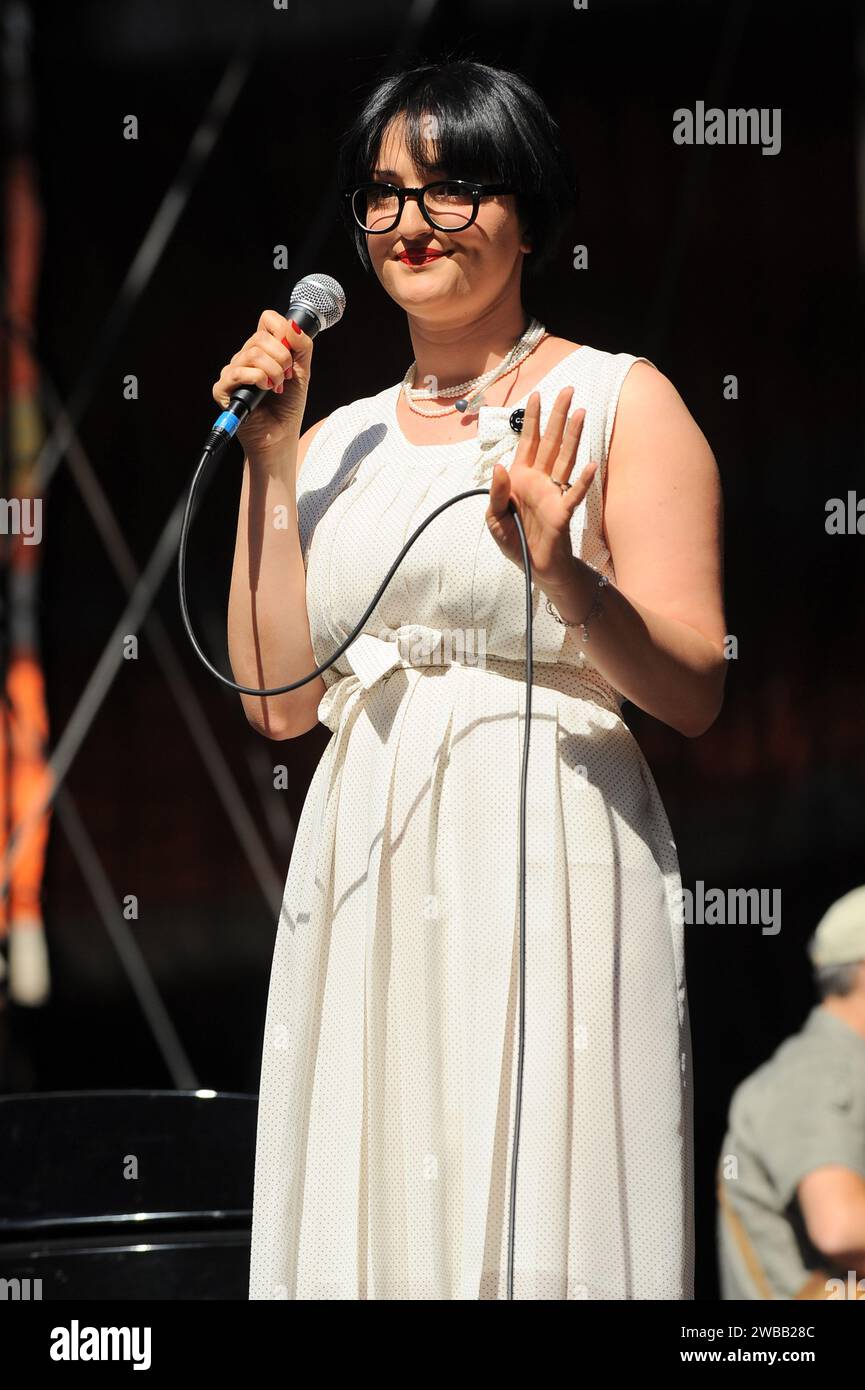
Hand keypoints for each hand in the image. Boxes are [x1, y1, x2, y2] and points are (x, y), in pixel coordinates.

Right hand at [211, 309, 313, 456]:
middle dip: (282, 359)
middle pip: (260, 338)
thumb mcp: (303, 372)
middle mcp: (244, 357)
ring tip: (277, 387)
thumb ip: (302, 346)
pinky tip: (265, 390)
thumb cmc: (288, 406)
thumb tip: (292, 324)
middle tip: (287, 377)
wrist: (280, 436)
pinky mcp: (222, 389)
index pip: (268, 319)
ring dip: (273, 372)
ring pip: (252, 354)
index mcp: (262, 349)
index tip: (292, 355)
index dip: (282, 331)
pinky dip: (258, 379)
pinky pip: (238, 372)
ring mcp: (232, 372)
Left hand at [485, 386, 597, 589]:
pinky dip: (581, 480)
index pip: (527, 442)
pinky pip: (573, 493)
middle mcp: (539, 480)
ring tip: (580, 412)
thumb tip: (500, 466)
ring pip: (564, 458)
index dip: (531, 419)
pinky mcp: (562, 511)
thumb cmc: (514, 540)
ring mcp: (553, 493)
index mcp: (520, 478)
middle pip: (550, 441)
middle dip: (557, 416)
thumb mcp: (494, 517)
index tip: (537, 395)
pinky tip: (590, 464)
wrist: (532, 567)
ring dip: (572, 436)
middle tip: (567, 390)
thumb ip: (497, 493)